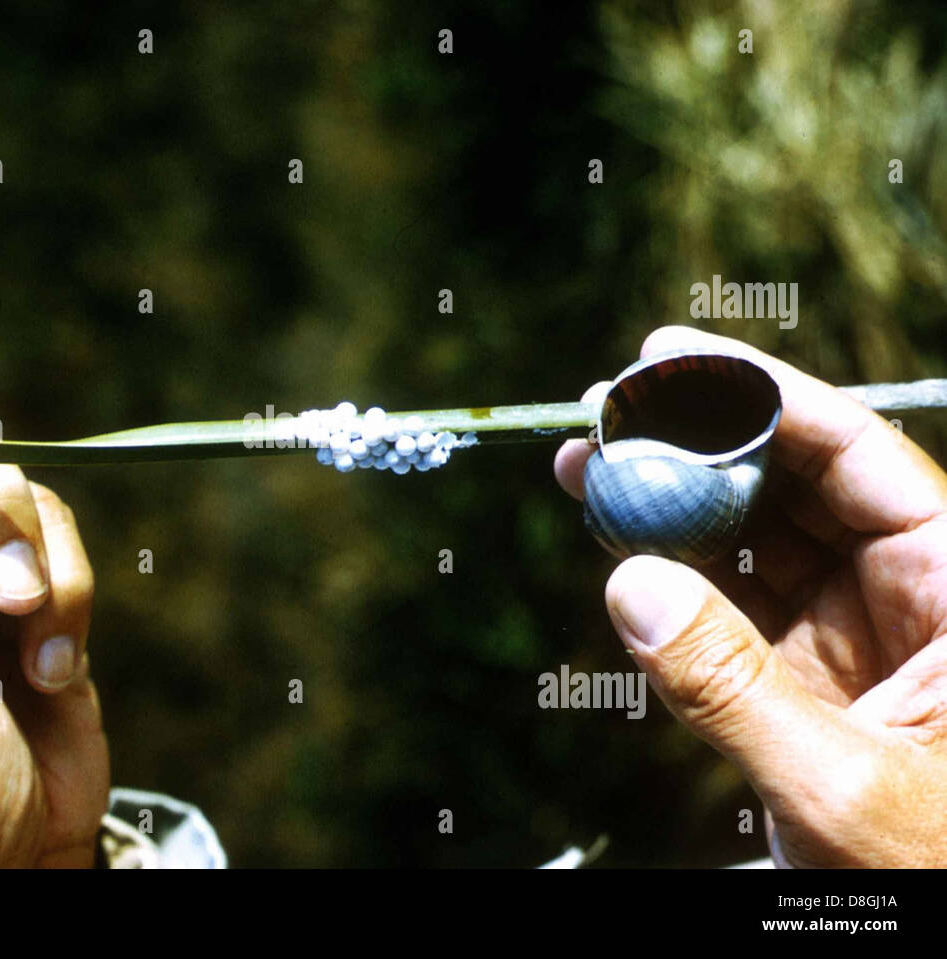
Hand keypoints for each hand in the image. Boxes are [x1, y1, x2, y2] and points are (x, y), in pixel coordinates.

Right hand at [554, 327, 946, 866]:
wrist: (936, 928)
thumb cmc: (938, 875)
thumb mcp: (844, 789)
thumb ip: (733, 689)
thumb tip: (633, 586)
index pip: (860, 456)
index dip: (765, 395)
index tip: (673, 358)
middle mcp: (910, 592)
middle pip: (795, 481)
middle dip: (698, 440)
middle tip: (611, 411)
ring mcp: (852, 632)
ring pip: (754, 536)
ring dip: (671, 500)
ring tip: (589, 464)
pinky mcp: (803, 674)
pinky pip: (727, 601)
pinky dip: (668, 572)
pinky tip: (615, 538)